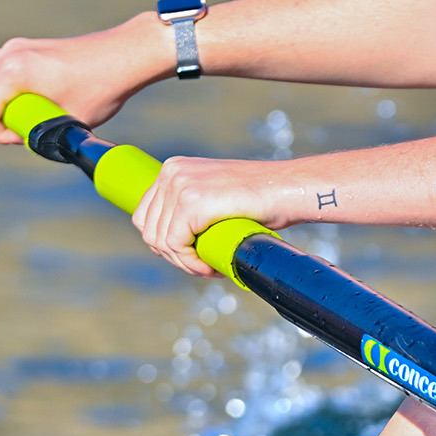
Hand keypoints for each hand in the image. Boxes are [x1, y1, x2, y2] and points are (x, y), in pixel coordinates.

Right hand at [0, 15, 172, 142]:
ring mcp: (14, 47)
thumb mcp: (68, 123)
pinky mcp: (22, 46)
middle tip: (17, 130)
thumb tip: (18, 144)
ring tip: (14, 115)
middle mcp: (9, 55)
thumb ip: (34, 134)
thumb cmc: (102, 89)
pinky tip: (18, 98)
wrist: (126, 55)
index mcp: (15, 72)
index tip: (20, 137)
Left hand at [133, 156, 298, 276]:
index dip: (164, 243)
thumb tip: (171, 240)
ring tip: (209, 267)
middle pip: (149, 230)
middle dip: (173, 255)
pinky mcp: (192, 202)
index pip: (146, 215)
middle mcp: (172, 171)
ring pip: (160, 241)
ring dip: (183, 262)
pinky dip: (190, 263)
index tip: (191, 255)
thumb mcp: (216, 193)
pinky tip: (209, 267)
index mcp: (174, 168)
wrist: (290, 188)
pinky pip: (176, 245)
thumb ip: (192, 206)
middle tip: (201, 265)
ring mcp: (180, 185)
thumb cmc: (261, 197)